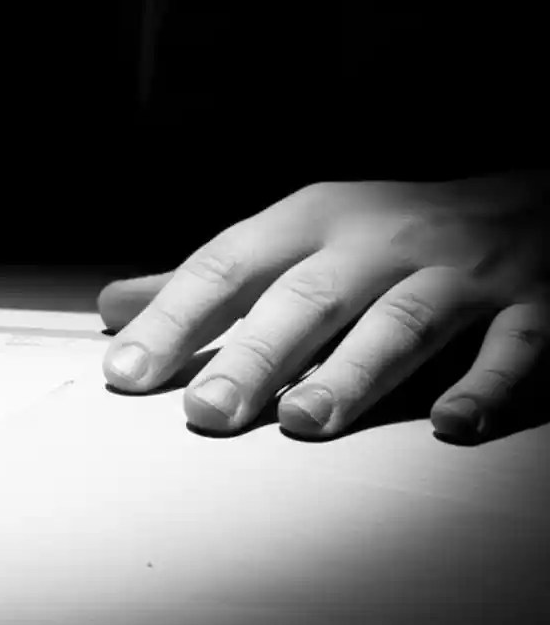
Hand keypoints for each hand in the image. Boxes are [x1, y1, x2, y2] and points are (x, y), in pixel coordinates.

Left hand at [98, 173, 547, 441]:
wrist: (525, 201)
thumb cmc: (384, 232)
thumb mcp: (294, 236)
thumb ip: (208, 280)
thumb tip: (116, 308)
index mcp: (312, 222)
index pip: (227, 266)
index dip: (174, 317)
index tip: (126, 370)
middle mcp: (378, 242)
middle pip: (306, 298)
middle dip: (254, 354)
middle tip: (205, 412)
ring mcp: (456, 274)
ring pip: (400, 323)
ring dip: (352, 372)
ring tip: (303, 420)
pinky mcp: (529, 307)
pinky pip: (511, 346)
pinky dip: (485, 383)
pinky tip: (452, 423)